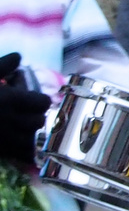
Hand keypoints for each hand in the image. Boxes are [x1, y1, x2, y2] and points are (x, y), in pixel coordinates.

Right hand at [0, 52, 48, 167]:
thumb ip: (2, 66)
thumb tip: (19, 56)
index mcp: (10, 100)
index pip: (43, 103)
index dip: (39, 99)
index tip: (31, 97)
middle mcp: (10, 121)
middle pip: (39, 122)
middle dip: (35, 116)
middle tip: (25, 111)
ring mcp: (2, 139)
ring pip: (29, 139)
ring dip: (27, 132)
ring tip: (17, 125)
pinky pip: (16, 153)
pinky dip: (17, 147)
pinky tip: (8, 138)